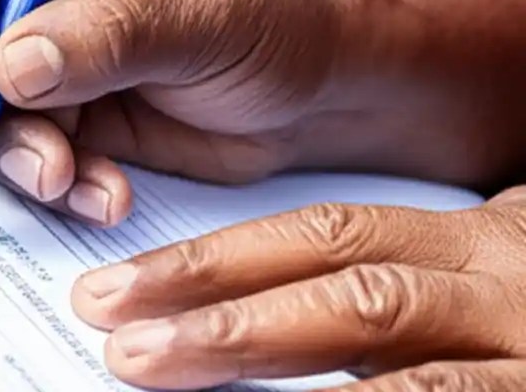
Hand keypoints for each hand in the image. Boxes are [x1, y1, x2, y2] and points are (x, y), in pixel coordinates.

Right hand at [0, 0, 349, 225]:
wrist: (312, 95)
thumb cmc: (273, 20)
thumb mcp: (203, 14)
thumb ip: (109, 33)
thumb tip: (8, 68)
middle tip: (31, 152)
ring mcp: (30, 40)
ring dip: (9, 150)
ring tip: (74, 180)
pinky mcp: (43, 106)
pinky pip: (7, 147)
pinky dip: (45, 179)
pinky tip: (104, 194)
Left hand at [72, 188, 525, 388]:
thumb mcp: (484, 285)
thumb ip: (384, 290)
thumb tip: (232, 319)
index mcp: (479, 240)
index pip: (324, 232)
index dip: (214, 258)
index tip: (116, 289)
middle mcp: (508, 281)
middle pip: (342, 273)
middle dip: (215, 301)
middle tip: (111, 330)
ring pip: (386, 335)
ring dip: (257, 347)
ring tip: (152, 366)